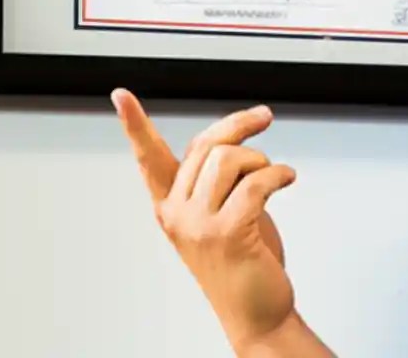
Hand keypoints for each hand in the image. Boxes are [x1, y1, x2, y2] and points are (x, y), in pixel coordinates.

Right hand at [113, 88, 297, 349]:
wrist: (257, 313)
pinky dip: (279, 174)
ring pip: (229, 159)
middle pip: (205, 146)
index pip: (149, 158)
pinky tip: (288, 178)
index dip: (135, 125)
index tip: (120, 95)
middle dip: (240, 126)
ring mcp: (198, 225)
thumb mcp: (223, 213)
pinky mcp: (227, 233)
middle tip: (263, 118)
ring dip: (261, 159)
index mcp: (170, 207)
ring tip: (274, 174)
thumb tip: (233, 141)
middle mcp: (177, 214)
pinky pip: (256, 182)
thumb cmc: (244, 262)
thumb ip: (218, 180)